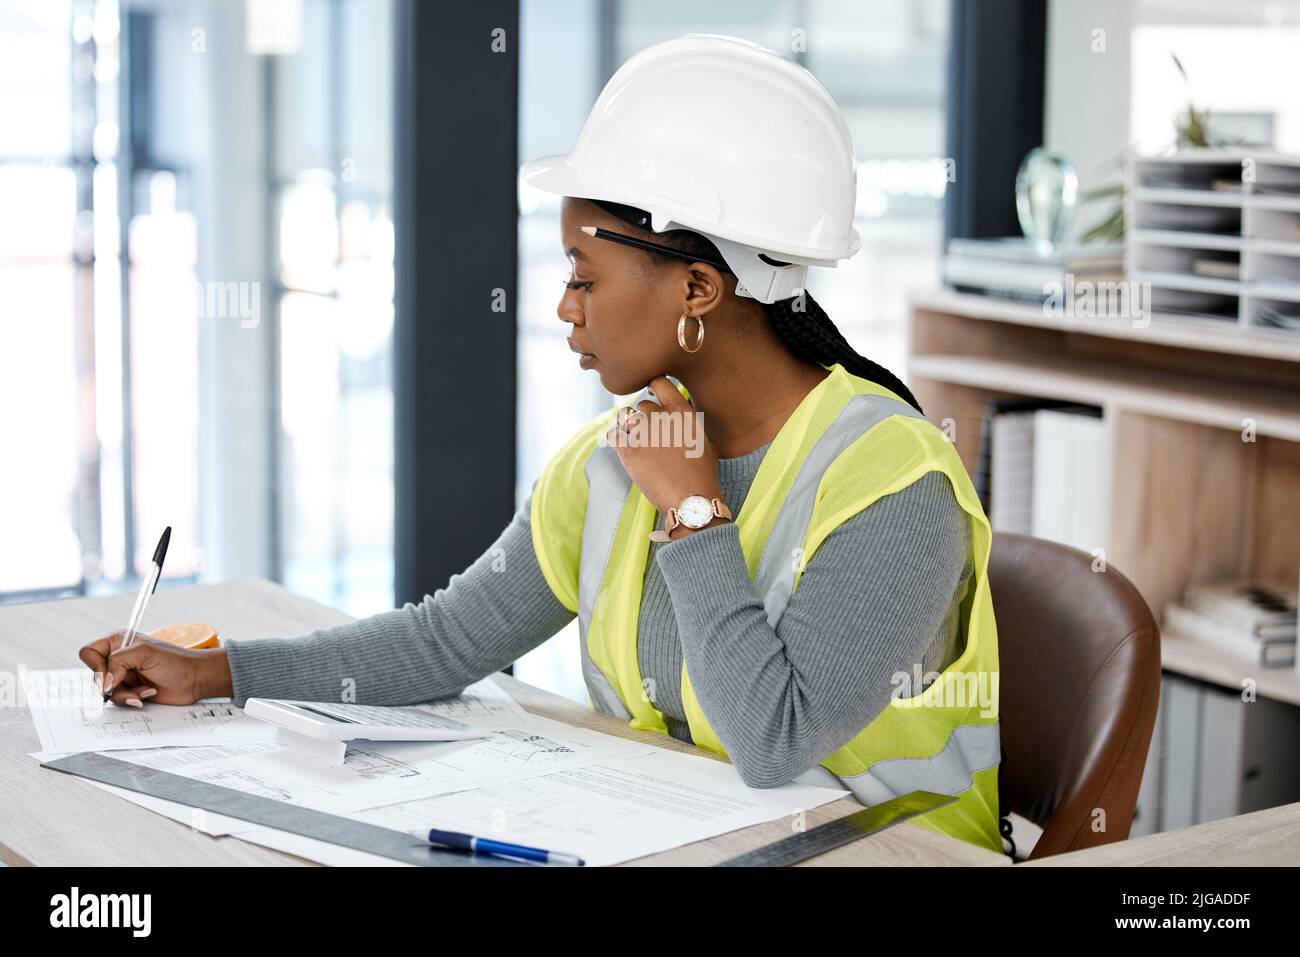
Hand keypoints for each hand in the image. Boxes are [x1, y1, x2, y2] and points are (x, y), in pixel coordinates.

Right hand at [78, 630, 232, 706]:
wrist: (196, 679)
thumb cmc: (176, 661)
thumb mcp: (144, 653)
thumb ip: (117, 662)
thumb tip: (103, 683)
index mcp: (119, 642)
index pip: (88, 652)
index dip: (94, 666)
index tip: (109, 674)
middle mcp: (119, 658)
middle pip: (95, 676)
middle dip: (113, 683)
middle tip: (130, 682)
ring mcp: (125, 675)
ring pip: (106, 692)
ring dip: (126, 693)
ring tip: (145, 690)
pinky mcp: (132, 690)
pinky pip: (119, 700)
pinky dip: (132, 699)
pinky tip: (149, 694)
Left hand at [605, 375, 721, 515]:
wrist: (691, 500)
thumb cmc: (702, 474)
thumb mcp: (704, 441)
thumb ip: (688, 423)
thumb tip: (679, 416)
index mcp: (681, 411)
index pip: (659, 382)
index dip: (653, 387)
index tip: (652, 396)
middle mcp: (661, 417)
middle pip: (642, 405)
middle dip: (644, 418)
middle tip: (649, 435)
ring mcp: (643, 433)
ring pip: (625, 417)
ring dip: (628, 426)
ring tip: (636, 441)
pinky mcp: (628, 450)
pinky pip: (613, 435)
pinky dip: (616, 439)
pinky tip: (623, 447)